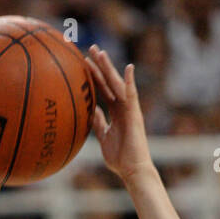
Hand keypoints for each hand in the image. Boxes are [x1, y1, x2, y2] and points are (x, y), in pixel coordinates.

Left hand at [85, 47, 154, 183]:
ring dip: (109, 68)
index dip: (94, 76)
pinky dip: (130, 82)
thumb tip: (91, 111)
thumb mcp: (103, 137)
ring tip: (100, 52)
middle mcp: (123, 107)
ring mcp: (130, 109)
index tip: (83, 62)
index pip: (103, 89)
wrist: (132, 170)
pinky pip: (132, 96)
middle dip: (100, 65)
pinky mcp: (135, 115)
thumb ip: (98, 123)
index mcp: (116, 112)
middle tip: (91, 48)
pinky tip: (129, 68)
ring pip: (118, 84)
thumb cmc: (119, 158)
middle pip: (110, 82)